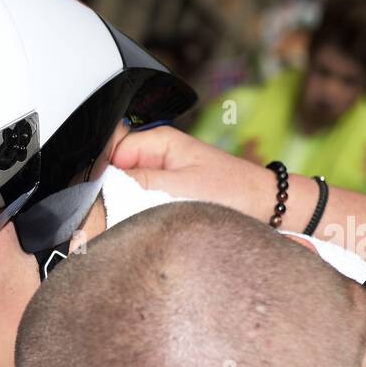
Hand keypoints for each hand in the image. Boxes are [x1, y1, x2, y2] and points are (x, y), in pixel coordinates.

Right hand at [109, 126, 272, 221]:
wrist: (265, 209)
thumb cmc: (233, 192)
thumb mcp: (180, 187)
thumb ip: (138, 183)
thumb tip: (100, 187)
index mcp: (157, 141)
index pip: (108, 152)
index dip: (101, 174)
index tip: (103, 197)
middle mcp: (154, 155)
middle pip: (112, 173)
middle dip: (111, 193)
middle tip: (122, 213)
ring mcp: (158, 176)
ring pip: (122, 191)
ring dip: (124, 207)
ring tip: (139, 220)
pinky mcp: (163, 196)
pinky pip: (136, 205)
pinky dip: (136, 216)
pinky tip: (145, 225)